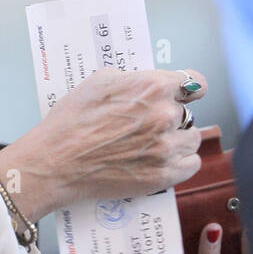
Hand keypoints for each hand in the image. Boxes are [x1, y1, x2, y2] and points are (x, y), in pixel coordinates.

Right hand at [0, 68, 206, 222]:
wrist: (55, 163)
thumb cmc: (70, 124)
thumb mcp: (98, 82)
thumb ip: (132, 79)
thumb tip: (147, 84)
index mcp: (152, 86)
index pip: (196, 83)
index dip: (188, 90)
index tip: (185, 96)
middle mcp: (165, 114)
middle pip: (189, 113)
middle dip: (172, 117)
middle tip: (149, 126)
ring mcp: (167, 147)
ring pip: (192, 139)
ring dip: (177, 141)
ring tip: (152, 145)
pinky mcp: (164, 174)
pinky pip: (191, 164)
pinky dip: (178, 163)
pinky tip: (159, 160)